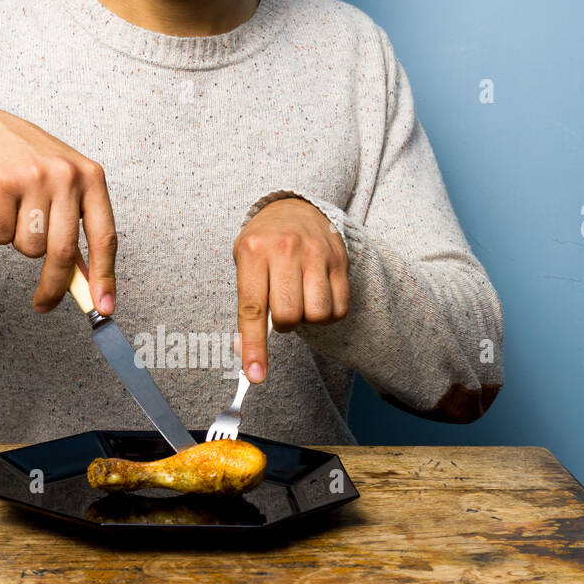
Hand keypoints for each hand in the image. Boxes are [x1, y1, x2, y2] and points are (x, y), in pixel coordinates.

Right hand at [0, 108, 116, 313]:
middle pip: (63, 252)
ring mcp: (33, 177)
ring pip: (29, 248)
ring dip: (20, 244)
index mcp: (91, 177)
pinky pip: (2, 235)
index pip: (105, 237)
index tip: (103, 308)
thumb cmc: (31, 168)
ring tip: (18, 216)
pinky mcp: (1, 183)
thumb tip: (88, 286)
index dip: (104, 277)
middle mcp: (66, 174)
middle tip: (43, 304)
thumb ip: (77, 231)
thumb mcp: (64, 189)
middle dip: (53, 286)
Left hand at [233, 197, 349, 382]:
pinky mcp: (339, 259)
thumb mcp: (244, 262)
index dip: (254, 347)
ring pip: (318, 314)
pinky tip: (319, 296)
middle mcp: (285, 250)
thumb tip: (244, 351)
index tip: (255, 376)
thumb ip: (247, 304)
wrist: (294, 207)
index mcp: (253, 251)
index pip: (252, 309)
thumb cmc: (264, 243)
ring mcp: (316, 253)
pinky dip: (329, 314)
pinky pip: (339, 308)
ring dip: (308, 318)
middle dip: (284, 324)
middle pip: (289, 315)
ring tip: (301, 299)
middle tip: (282, 309)